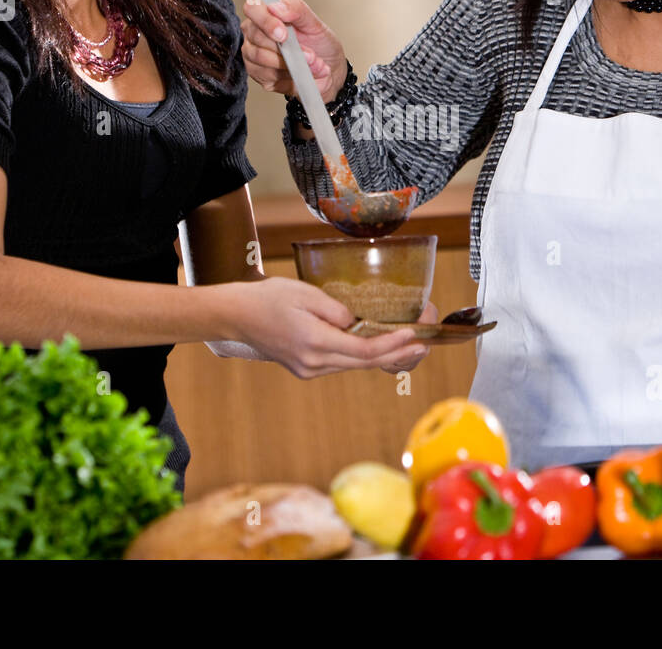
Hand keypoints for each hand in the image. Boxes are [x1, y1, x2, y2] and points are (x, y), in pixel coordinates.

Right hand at [213, 277, 425, 378]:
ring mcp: (309, 369)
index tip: (413, 335)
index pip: (364, 349)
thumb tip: (357, 322)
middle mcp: (314, 363)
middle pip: (364, 363)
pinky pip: (341, 363)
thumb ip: (335, 309)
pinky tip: (379, 349)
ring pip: (354, 365)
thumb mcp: (305, 293)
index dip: (392, 344)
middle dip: (397, 354)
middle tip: (424, 346)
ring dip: (383, 357)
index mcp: (315, 343)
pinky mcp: (306, 368)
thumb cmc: (269, 298)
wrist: (237, 316)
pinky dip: (362, 356)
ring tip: (410, 348)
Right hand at [239, 0, 347, 103]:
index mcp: (265, 16)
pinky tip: (304, 73)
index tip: (283, 33)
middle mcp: (255, 36)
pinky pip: (271, 77)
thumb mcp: (314, 23)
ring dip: (293, 63)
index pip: (252, 8)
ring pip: (262, 58)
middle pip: (257, 36)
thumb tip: (276, 7)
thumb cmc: (319, 43)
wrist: (331, 68)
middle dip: (287, 47)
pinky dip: (293, 76)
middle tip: (310, 53)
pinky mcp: (262, 78)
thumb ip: (296, 9)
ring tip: (312, 63)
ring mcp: (255, 58)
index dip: (265, 20)